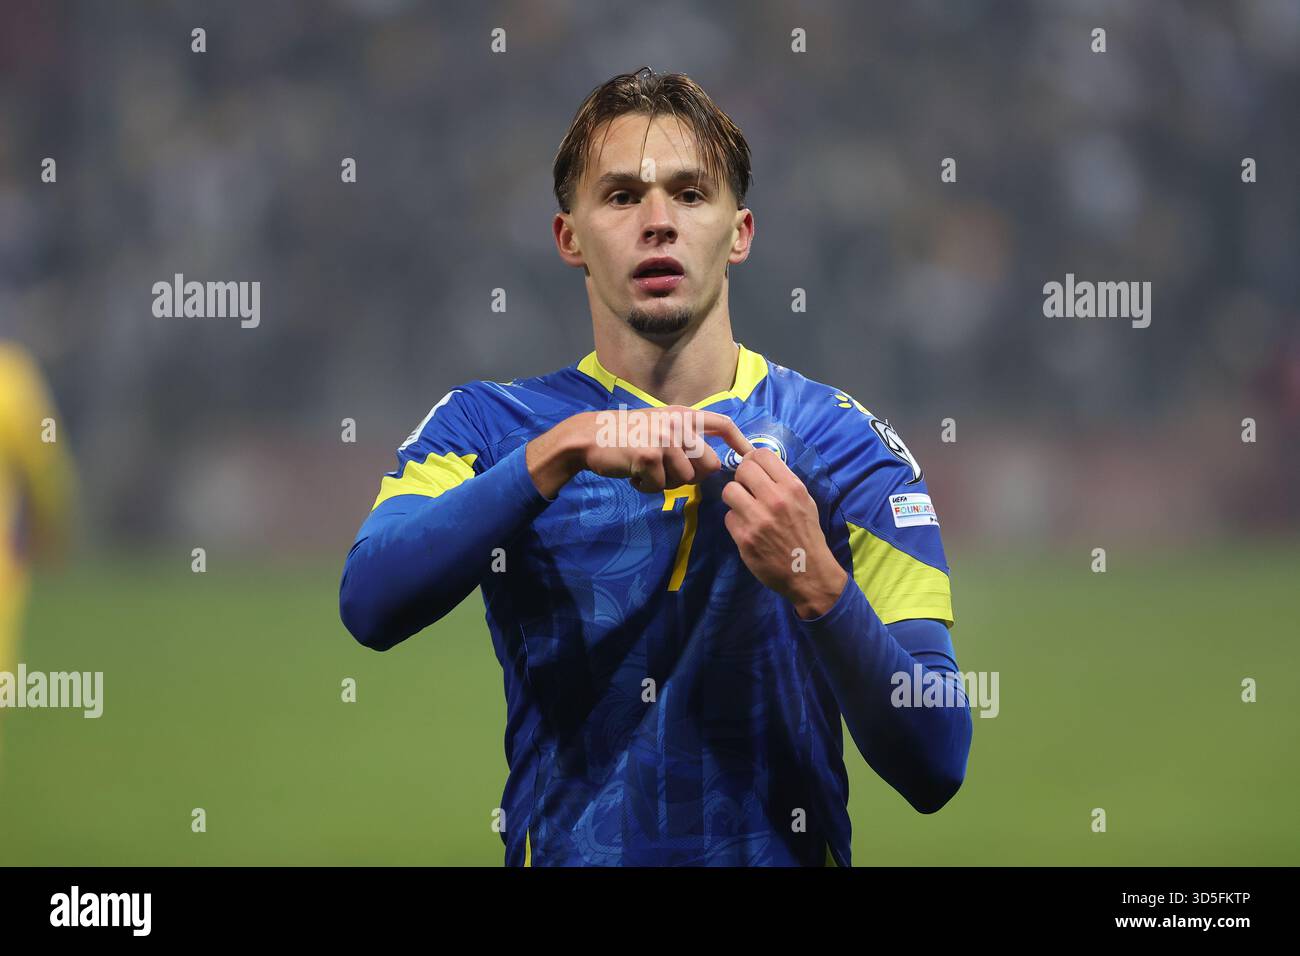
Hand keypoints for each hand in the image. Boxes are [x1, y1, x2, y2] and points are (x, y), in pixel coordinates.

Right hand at [527, 407, 753, 496]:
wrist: (589, 438)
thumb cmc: (625, 437)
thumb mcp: (659, 428)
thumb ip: (684, 440)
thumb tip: (711, 465)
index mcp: (682, 416)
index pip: (722, 424)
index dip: (740, 442)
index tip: (751, 457)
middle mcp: (677, 424)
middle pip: (708, 464)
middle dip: (692, 478)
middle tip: (666, 474)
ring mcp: (664, 439)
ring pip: (685, 480)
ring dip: (665, 483)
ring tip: (644, 470)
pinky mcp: (650, 456)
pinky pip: (661, 486)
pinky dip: (646, 487)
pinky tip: (632, 474)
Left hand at [721, 448, 847, 618]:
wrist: (809, 572)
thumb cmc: (807, 534)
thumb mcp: (805, 501)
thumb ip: (783, 482)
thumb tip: (758, 465)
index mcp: (792, 488)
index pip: (762, 454)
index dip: (753, 460)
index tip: (753, 471)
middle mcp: (775, 499)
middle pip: (742, 469)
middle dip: (742, 478)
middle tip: (746, 490)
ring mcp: (758, 519)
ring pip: (729, 491)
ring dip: (734, 498)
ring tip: (743, 508)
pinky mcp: (745, 538)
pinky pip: (729, 517)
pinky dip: (735, 521)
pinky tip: (747, 529)